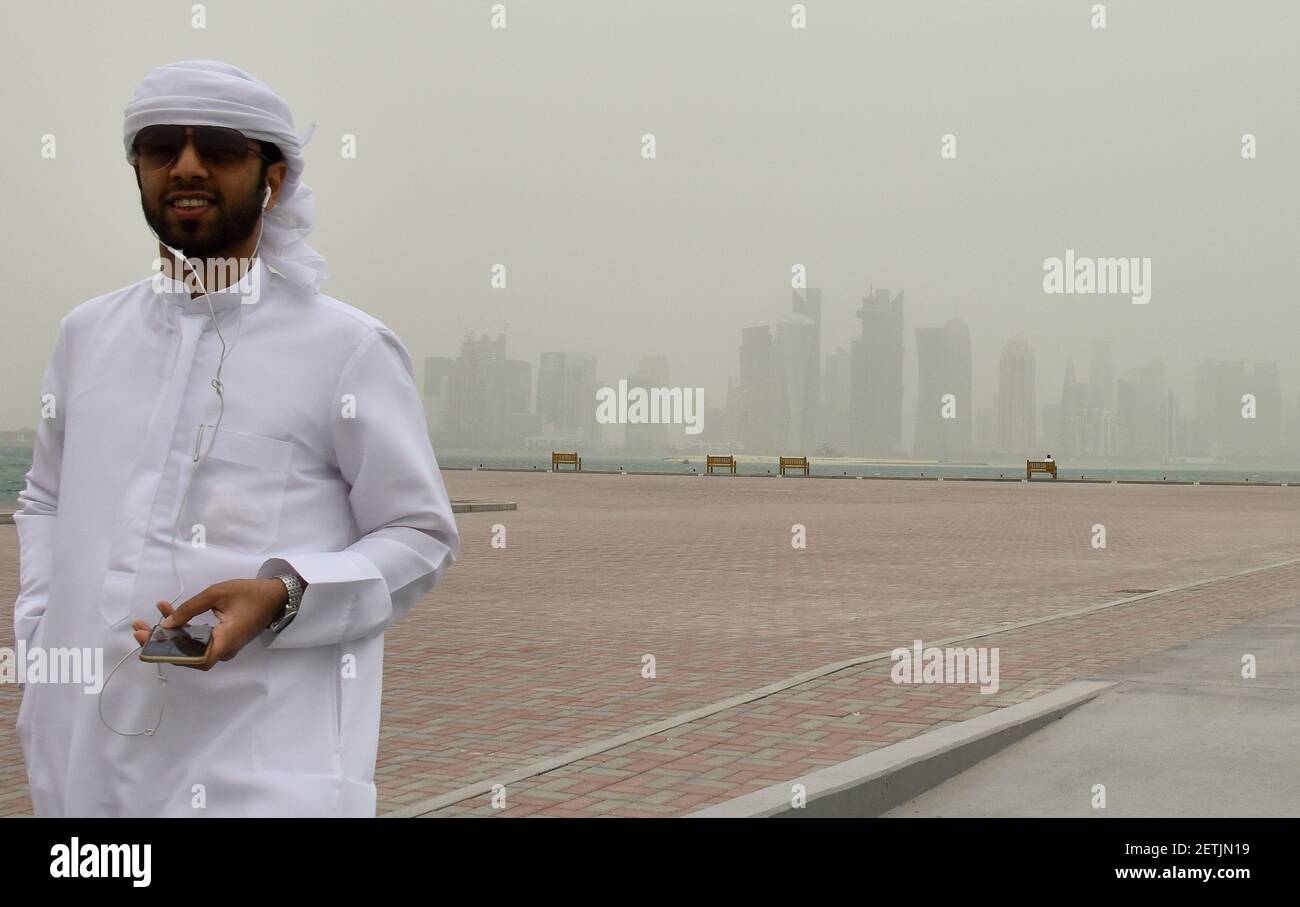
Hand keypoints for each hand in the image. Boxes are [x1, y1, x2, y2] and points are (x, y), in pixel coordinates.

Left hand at [130, 579, 288, 670]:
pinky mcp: (221, 642)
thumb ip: (190, 608)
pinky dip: (181, 631)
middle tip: (139, 629)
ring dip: (169, 635)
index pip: (194, 659)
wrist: (276, 596)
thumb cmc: (250, 594)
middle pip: (187, 657)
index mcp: (226, 641)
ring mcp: (223, 648)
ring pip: (190, 649)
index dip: (169, 653)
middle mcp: (224, 650)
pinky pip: (197, 642)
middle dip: (160, 643)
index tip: (149, 641)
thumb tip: (167, 623)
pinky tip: (169, 614)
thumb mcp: (217, 593)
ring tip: (149, 620)